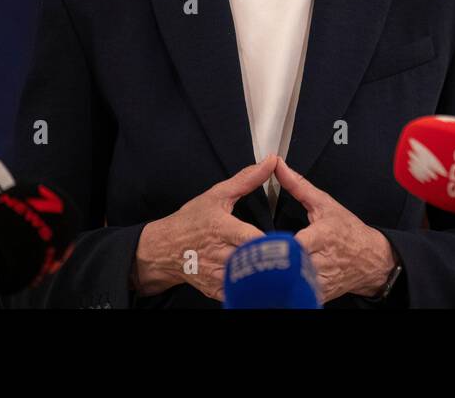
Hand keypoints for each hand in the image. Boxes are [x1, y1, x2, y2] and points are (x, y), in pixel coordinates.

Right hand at [131, 154, 275, 301]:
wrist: (163, 249)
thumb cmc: (189, 222)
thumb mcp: (216, 195)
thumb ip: (246, 179)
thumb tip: (270, 162)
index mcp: (221, 229)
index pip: (249, 238)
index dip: (269, 242)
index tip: (287, 242)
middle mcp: (219, 254)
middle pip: (251, 261)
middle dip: (270, 260)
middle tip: (291, 257)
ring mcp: (217, 275)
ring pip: (246, 280)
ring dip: (263, 276)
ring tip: (281, 271)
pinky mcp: (216, 290)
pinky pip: (237, 293)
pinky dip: (251, 288)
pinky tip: (263, 282)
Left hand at [274, 156, 396, 301]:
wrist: (370, 259)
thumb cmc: (348, 231)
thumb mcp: (325, 203)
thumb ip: (298, 186)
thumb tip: (279, 167)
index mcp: (322, 236)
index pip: (296, 244)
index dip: (279, 244)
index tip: (261, 241)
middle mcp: (321, 261)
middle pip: (290, 266)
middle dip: (273, 262)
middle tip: (252, 257)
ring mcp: (320, 281)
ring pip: (292, 284)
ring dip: (278, 277)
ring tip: (260, 270)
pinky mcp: (318, 294)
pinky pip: (298, 293)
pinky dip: (286, 288)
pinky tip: (276, 281)